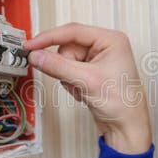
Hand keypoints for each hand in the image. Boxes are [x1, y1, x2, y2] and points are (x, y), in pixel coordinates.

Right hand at [24, 23, 151, 153]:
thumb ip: (58, 66)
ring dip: (68, 77)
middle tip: (74, 81)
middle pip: (67, 47)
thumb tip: (36, 55)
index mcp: (111, 39)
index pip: (73, 31)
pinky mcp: (91, 71)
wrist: (127, 126)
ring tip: (82, 89)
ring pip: (65, 60)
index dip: (49, 38)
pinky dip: (71, 83)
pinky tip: (83, 92)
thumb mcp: (86, 81)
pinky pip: (68, 70)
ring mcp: (98, 59)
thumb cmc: (121, 103)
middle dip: (65, 67)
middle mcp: (105, 45)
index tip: (31, 46)